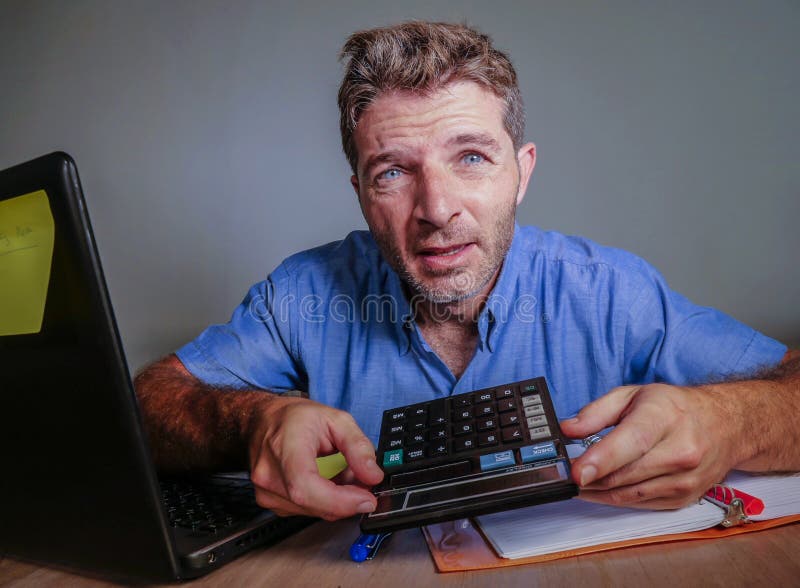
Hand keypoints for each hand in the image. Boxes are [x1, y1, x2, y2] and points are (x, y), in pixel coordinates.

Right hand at [247, 396, 383, 519]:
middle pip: (315, 504)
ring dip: (337, 499)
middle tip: (364, 479)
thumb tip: (373, 475)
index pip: (306, 487)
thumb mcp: (336, 419)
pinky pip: (306, 510)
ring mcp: (267, 492)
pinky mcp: (271, 502)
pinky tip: (327, 481)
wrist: (262, 421)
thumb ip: (358, 446)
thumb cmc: (293, 417)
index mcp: (284, 449)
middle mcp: (270, 475)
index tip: (366, 499)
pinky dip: (324, 500)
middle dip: (348, 498)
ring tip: (342, 472)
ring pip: (314, 511)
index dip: (340, 501)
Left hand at [560, 383, 741, 508]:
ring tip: (579, 482)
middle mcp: (680, 451)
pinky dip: (616, 498)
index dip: (600, 460)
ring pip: (629, 493)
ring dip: (599, 491)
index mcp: (664, 417)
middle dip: (590, 478)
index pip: (631, 443)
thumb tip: (567, 429)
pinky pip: (640, 503)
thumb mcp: (633, 395)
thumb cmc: (676, 408)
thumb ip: (596, 412)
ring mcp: (685, 479)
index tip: (576, 472)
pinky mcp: (684, 498)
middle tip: (565, 475)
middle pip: (624, 474)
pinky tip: (601, 489)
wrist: (727, 425)